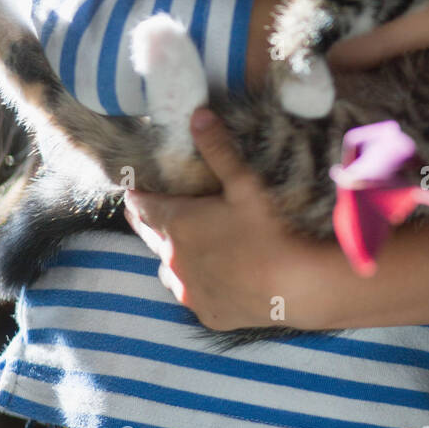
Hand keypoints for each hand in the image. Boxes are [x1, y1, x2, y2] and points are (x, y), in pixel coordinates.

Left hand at [121, 109, 324, 331]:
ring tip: (184, 248)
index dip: (137, 195)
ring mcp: (190, 290)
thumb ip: (218, 148)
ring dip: (174, 257)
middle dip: (149, 223)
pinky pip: (194, 296)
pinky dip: (198, 285)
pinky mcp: (208, 313)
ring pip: (169, 271)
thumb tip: (197, 115)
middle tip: (147, 213)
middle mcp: (175, 260)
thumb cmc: (268, 229)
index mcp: (178, 224)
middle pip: (150, 238)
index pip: (142, 206)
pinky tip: (213, 279)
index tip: (133, 188)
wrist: (295, 285)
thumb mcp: (245, 183)